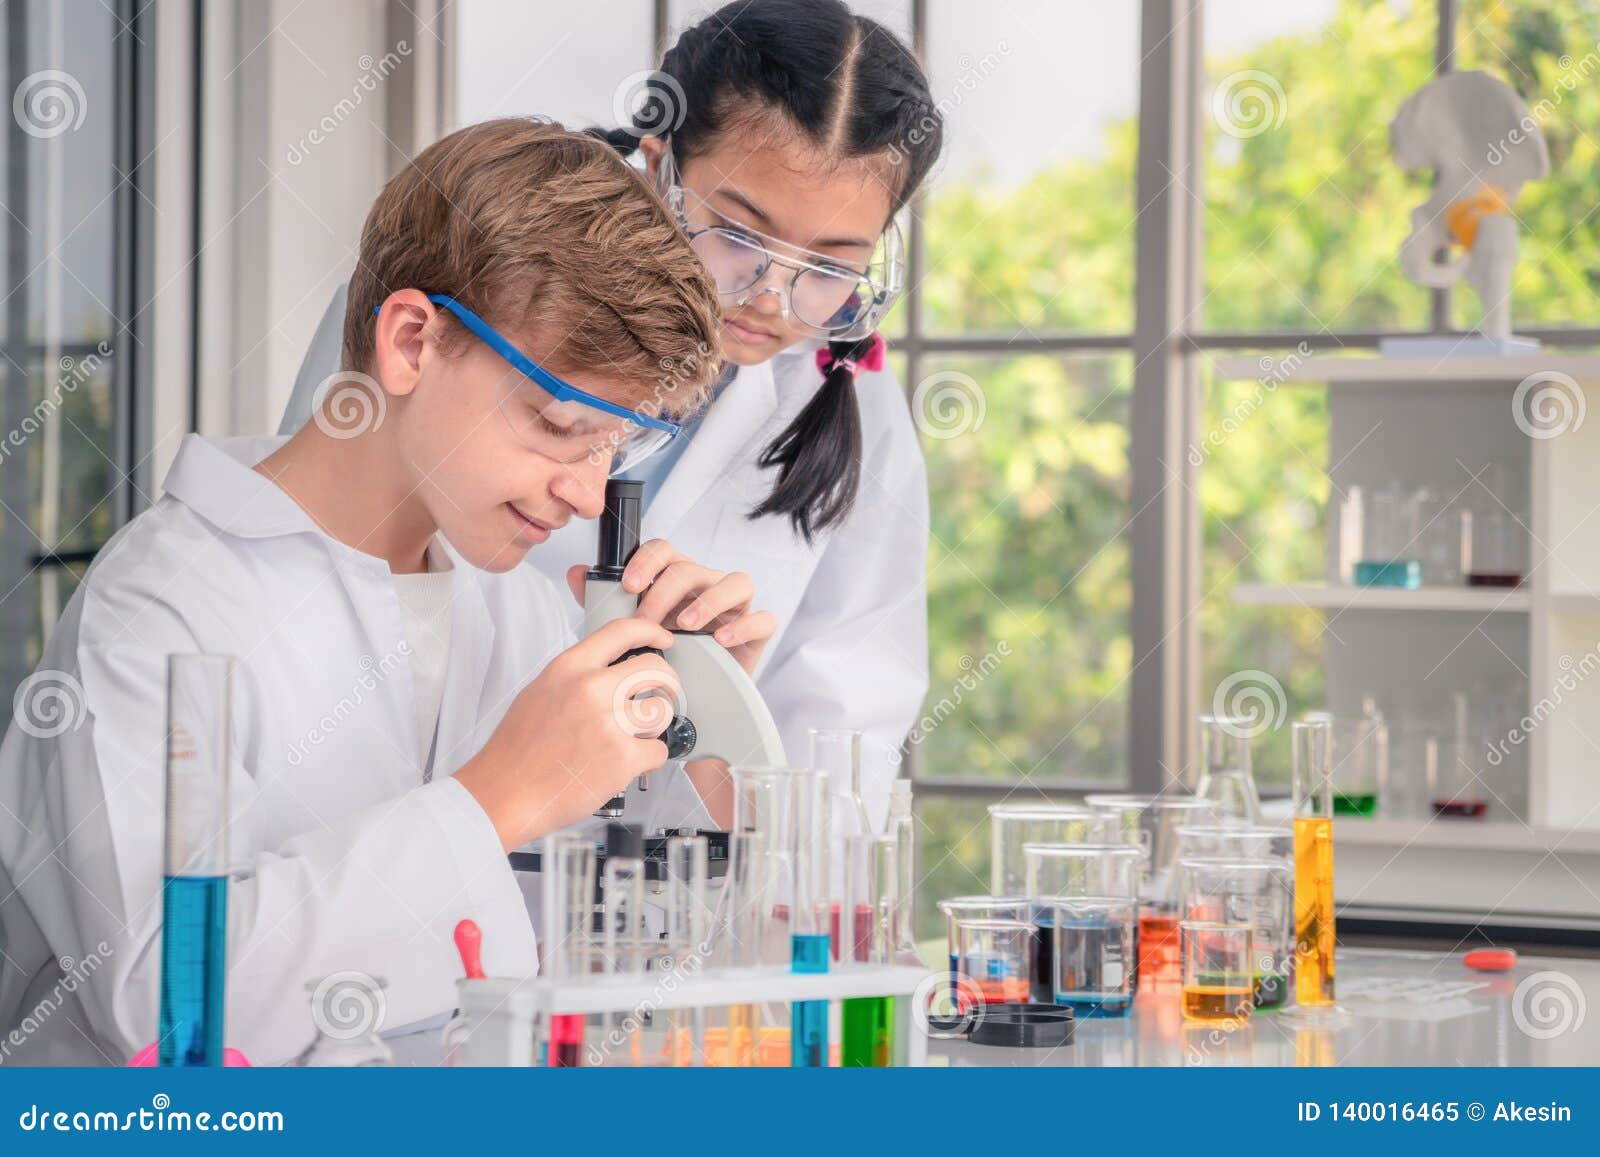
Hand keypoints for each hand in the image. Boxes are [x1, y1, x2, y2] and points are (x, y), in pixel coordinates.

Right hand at [454, 617, 681, 851]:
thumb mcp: (540, 692)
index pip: (621, 631)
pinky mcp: (622, 757)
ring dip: (654, 726)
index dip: (651, 631)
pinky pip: (659, 750)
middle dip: (667, 683)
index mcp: (570, 668)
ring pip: (662, 711)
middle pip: (655, 668)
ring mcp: (608, 722)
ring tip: (633, 737)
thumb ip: (576, 676)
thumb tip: (610, 670)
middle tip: (663, 694)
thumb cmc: (517, 750)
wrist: (505, 794)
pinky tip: (627, 763)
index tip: (663, 639)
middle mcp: (591, 689)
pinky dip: (649, 758)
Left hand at [566, 539, 775, 674]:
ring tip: (684, 626)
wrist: (692, 704)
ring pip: (735, 582)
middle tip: (648, 620)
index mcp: (675, 580)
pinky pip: (763, 619)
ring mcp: (734, 607)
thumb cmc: (663, 660)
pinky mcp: (756, 632)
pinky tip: (719, 640)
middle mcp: (706, 587)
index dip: (647, 561)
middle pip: (692, 567)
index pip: (665, 552)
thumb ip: (604, 602)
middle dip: (666, 591)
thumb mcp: (628, 632)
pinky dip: (743, 626)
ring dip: (707, 601)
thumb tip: (577, 573)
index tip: (630, 586)